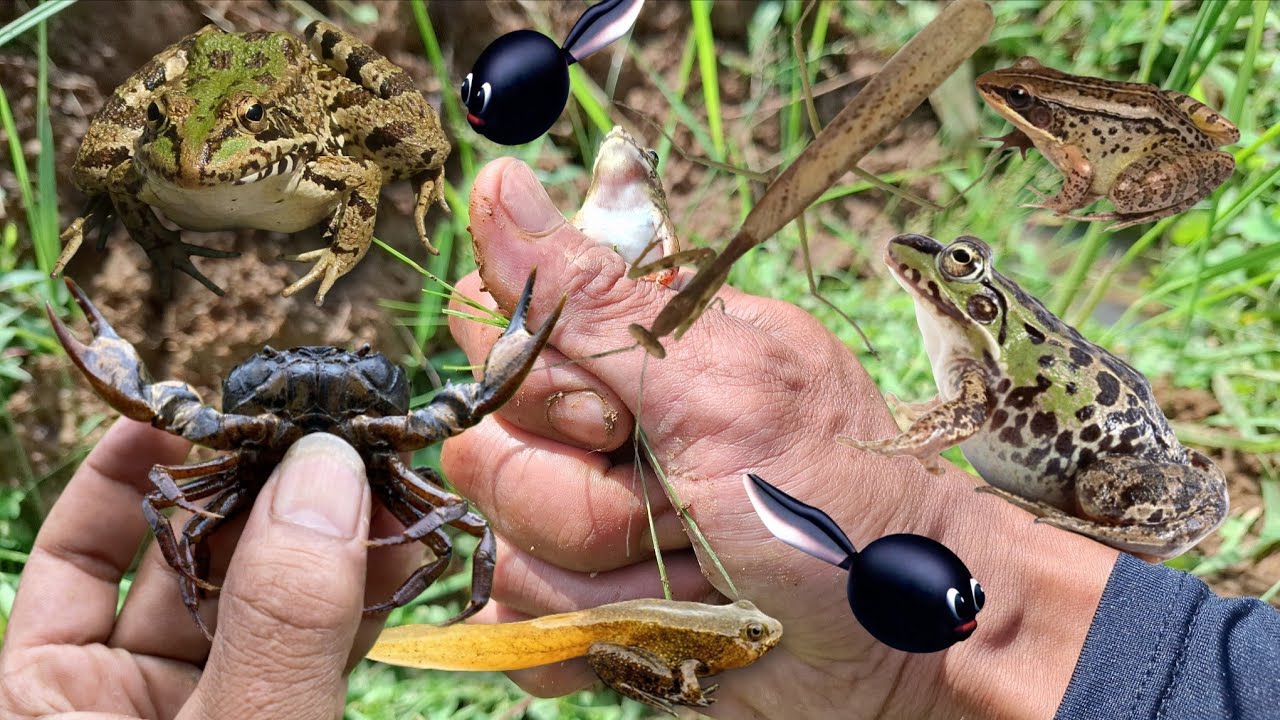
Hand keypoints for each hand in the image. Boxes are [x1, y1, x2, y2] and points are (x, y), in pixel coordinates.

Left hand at [0, 421, 417, 718]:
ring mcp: (215, 713)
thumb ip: (279, 614)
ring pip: (271, 604)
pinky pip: (320, 649)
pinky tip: (405, 550)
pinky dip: (364, 602)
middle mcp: (129, 702)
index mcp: (54, 702)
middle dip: (269, 497)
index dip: (124, 471)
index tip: (187, 408)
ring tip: (390, 479)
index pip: (75, 557)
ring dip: (336, 543)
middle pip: (192, 565)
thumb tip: (323, 467)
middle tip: (334, 435)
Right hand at [442, 158, 1120, 717]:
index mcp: (631, 352)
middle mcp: (596, 432)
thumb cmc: (837, 506)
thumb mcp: (719, 388)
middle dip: (588, 506)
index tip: (620, 424)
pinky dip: (597, 642)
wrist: (903, 650)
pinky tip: (670, 633)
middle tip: (687, 509)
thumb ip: (597, 304)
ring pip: (506, 551)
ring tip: (704, 578)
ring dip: (614, 585)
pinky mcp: (587, 607)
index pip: (494, 334)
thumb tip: (496, 185)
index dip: (540, 392)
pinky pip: (521, 628)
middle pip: (488, 454)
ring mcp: (587, 523)